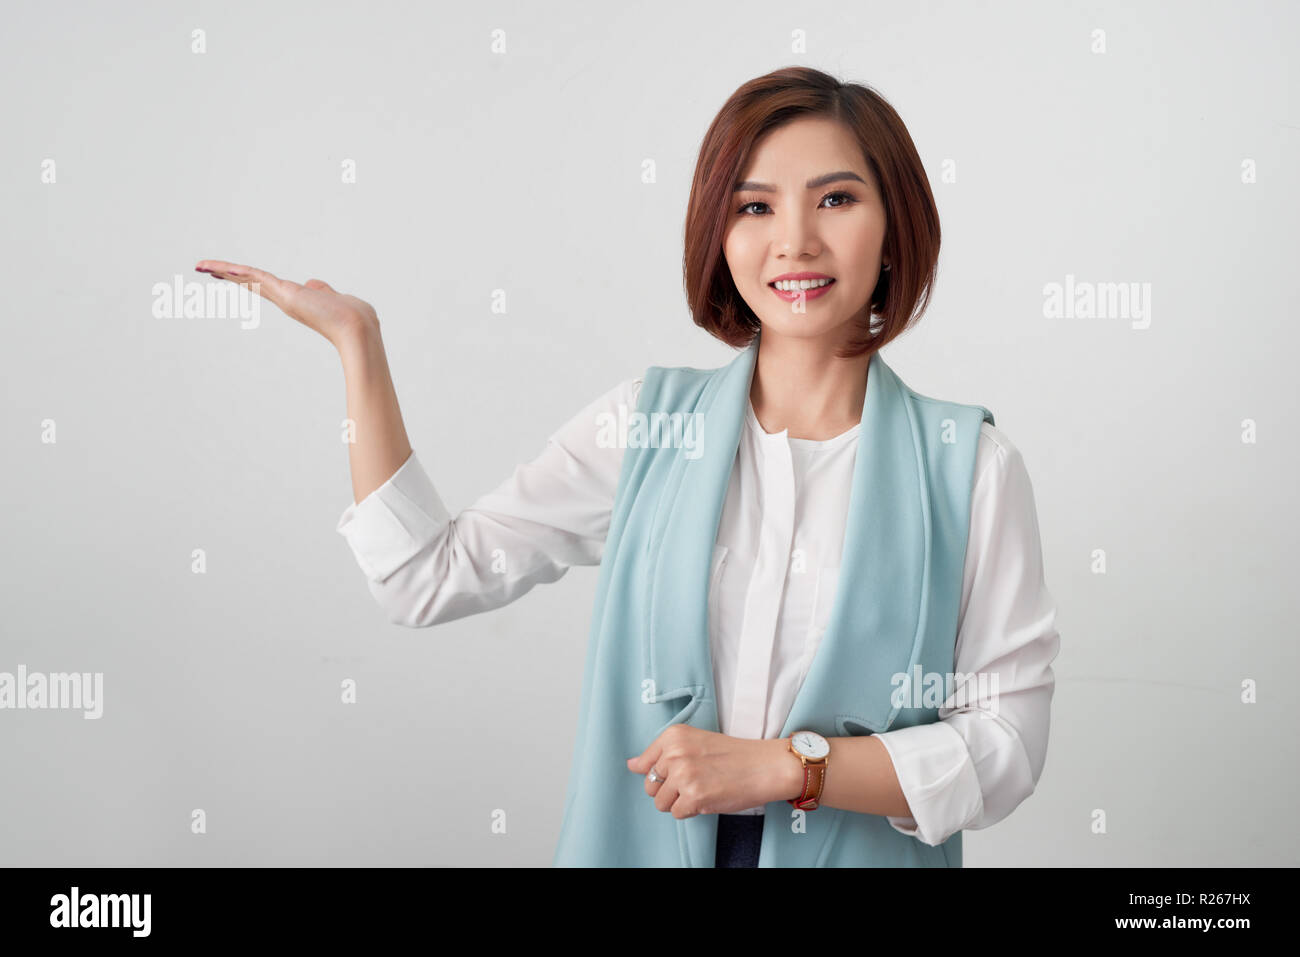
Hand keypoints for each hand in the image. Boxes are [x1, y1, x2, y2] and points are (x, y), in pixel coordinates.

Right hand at [194, 260, 377, 348]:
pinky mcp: (286, 294)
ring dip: (225, 270)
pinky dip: (240, 272)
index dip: (245, 277)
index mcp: (294, 298)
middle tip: (203, 268)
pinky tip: (221, 268)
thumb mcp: (334, 297)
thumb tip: (313, 284)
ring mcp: (284, 297)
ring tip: (202, 265)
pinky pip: (258, 278)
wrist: (357, 328)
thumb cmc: (352, 316)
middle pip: (250, 281)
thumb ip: (321, 290)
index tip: (228, 273)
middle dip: (227, 274)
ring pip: (249, 278)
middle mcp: (285, 298)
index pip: (264, 284)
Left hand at [626, 724, 797, 818]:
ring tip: (702, 788)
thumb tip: (631, 765)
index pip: (643, 764)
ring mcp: (683, 776)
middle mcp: (674, 753)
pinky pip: (677, 814)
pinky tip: (708, 797)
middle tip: (695, 780)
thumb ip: (661, 753)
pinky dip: (691, 811)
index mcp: (673, 736)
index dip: (660, 774)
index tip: (678, 772)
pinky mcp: (693, 797)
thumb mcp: (694, 742)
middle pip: (650, 786)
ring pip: (661, 803)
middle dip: (669, 790)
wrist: (764, 766)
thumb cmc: (732, 754)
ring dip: (679, 802)